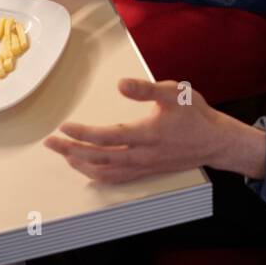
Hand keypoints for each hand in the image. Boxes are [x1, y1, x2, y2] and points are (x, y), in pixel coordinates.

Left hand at [44, 78, 242, 183]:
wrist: (215, 141)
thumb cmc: (195, 115)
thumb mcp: (174, 93)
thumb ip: (145, 89)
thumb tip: (120, 85)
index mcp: (146, 134)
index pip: (106, 137)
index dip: (82, 133)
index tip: (63, 126)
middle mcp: (142, 155)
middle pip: (98, 157)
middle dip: (70, 150)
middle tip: (50, 143)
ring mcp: (143, 166)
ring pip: (105, 172)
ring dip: (80, 164)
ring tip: (63, 154)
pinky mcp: (146, 171)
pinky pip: (116, 179)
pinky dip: (97, 175)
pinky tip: (87, 169)